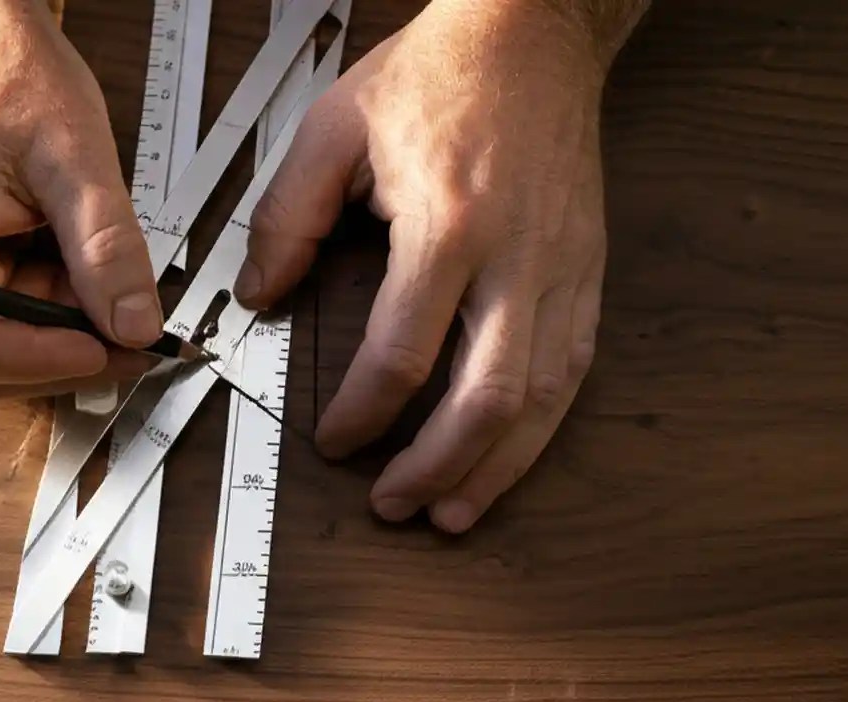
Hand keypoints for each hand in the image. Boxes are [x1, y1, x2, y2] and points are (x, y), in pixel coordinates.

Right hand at [0, 0, 161, 405]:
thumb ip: (107, 248)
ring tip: (109, 289)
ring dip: (57, 330)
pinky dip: (49, 304)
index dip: (35, 361)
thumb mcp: (75, 155)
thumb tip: (134, 327)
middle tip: (130, 335)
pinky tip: (83, 273)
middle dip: (55, 351)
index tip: (106, 349)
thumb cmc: (1, 65)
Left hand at [236, 0, 645, 531]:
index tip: (334, 438)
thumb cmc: (439, 75)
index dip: (361, 412)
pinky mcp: (587, 272)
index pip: (401, 353)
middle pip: (486, 397)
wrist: (531, 36)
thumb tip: (259, 293)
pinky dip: (541, 425)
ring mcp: (562, 269)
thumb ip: (286, 217)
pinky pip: (574, 368)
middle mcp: (516, 256)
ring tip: (455, 509)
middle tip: (397, 504)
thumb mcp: (334, 129)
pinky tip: (509, 453)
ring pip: (542, 399)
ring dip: (498, 467)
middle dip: (437, 468)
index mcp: (448, 223)